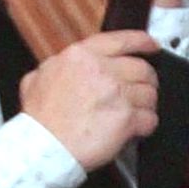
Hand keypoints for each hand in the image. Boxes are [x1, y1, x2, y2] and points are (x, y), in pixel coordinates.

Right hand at [20, 29, 162, 171]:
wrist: (42, 147)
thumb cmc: (39, 120)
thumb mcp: (36, 79)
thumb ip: (56, 67)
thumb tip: (65, 67)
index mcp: (81, 56)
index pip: (122, 40)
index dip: (143, 42)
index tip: (152, 46)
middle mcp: (102, 70)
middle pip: (143, 69)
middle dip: (146, 81)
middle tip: (141, 92)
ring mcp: (117, 93)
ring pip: (150, 94)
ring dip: (145, 106)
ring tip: (133, 115)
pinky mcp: (127, 118)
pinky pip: (150, 119)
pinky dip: (145, 126)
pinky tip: (134, 131)